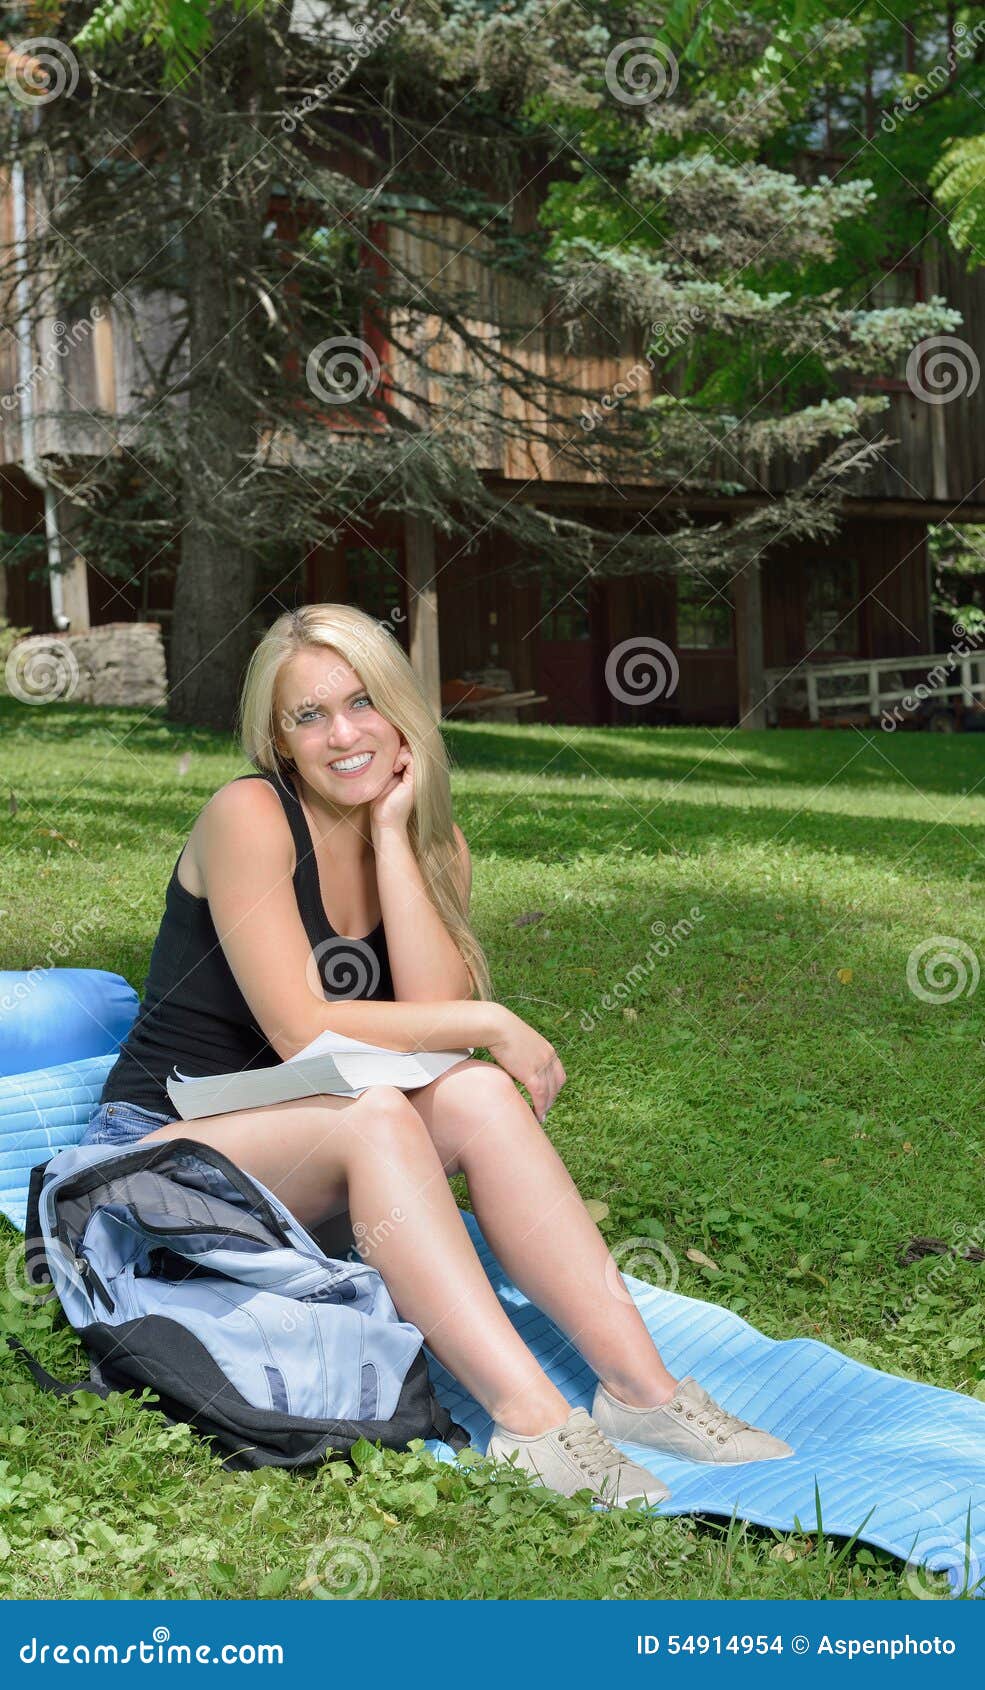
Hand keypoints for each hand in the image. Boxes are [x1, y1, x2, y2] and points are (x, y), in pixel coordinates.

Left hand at [369, 743, 414, 835]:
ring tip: (391, 766)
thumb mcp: (384, 774)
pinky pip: (411, 757)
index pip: (409, 745)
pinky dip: (401, 758)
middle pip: (412, 744)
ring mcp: (419, 774)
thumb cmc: (380, 800)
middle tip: (388, 756)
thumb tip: (385, 741)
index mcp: (412, 770)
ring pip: (412, 748)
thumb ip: (389, 760)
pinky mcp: (417, 778)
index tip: (385, 749)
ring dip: (399, 752)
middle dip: (398, 745)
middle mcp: (419, 771)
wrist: (384, 820)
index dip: (398, 742)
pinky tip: (394, 769)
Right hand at [485, 1006, 565, 1123]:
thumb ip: (524, 1053)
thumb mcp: (520, 1041)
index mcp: (547, 1049)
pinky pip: (540, 1095)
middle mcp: (549, 1057)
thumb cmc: (501, 1031)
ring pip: (549, 1093)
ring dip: (546, 1107)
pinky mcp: (531, 1074)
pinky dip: (540, 1108)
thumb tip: (516, 1061)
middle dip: (551, 1099)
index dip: (555, 1088)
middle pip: (556, 1085)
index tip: (549, 1097)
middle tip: (544, 1110)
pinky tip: (537, 1115)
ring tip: (540, 1116)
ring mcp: (542, 1065)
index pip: (559, 1074)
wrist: (497, 1026)